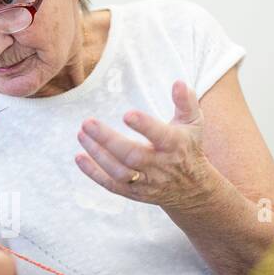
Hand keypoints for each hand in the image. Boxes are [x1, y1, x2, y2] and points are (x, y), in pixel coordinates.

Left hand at [75, 80, 212, 209]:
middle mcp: (160, 166)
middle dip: (108, 140)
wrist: (191, 188)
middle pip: (132, 156)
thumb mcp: (194, 123)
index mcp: (175, 145)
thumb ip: (185, 102)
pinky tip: (79, 157)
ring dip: (97, 155)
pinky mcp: (134, 192)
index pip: (161, 136)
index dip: (145, 126)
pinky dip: (94, 173)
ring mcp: (146, 181)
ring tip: (81, 134)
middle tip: (87, 123)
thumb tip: (178, 82)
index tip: (127, 114)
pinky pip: (111, 185)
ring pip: (119, 172)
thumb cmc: (188, 147)